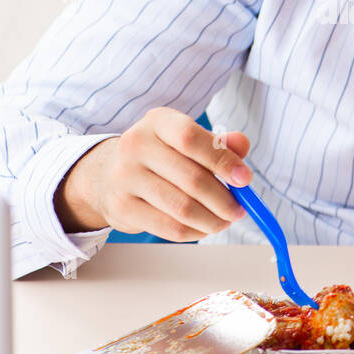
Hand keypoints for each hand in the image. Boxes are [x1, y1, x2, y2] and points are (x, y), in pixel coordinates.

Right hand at [54, 107, 251, 239]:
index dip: (222, 160)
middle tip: (239, 210)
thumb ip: (218, 142)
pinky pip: (169, 228)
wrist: (109, 174)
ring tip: (225, 221)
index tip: (245, 179)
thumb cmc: (161, 155)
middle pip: (192, 179)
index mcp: (158, 122)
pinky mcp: (122, 207)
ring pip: (182, 207)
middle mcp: (136, 145)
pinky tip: (204, 227)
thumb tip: (241, 145)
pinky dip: (194, 232)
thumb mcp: (187, 139)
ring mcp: (125, 177)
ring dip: (212, 220)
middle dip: (224, 200)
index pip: (191, 138)